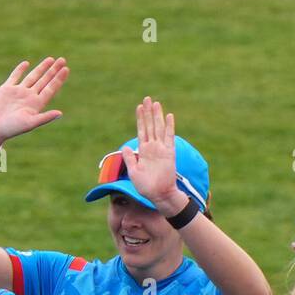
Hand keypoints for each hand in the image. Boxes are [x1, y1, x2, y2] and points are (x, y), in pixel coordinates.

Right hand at [0, 56, 67, 143]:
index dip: (58, 79)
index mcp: (36, 104)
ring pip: (32, 77)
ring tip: (51, 59)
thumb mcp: (30, 123)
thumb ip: (45, 118)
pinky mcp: (6, 89)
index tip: (66, 69)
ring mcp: (18, 92)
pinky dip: (20, 70)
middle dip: (53, 71)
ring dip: (41, 68)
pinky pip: (15, 76)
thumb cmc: (12, 128)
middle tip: (63, 60)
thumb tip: (60, 113)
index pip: (51, 88)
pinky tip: (27, 63)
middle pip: (44, 80)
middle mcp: (29, 97)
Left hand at [121, 96, 187, 214]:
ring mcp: (162, 149)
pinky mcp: (170, 153)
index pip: (141, 131)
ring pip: (159, 128)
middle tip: (147, 99)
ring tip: (156, 103)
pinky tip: (168, 116)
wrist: (159, 195)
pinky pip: (170, 137)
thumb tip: (124, 146)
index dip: (140, 119)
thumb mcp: (133, 172)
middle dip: (148, 113)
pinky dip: (169, 126)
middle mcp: (153, 148)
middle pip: (150, 126)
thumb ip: (129, 159)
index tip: (139, 107)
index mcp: (143, 151)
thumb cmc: (146, 187)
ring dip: (157, 116)